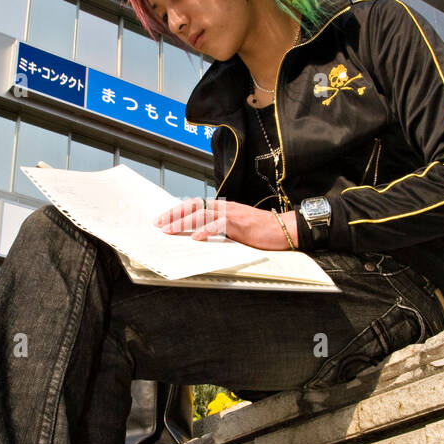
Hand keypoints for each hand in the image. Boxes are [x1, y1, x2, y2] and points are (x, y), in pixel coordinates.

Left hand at [153, 198, 298, 249]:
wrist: (284, 229)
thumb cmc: (261, 231)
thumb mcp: (235, 228)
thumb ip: (219, 228)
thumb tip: (199, 235)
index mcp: (222, 208)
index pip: (195, 205)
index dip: (177, 211)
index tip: (162, 219)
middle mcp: (225, 207)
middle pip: (194, 206)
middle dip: (174, 215)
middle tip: (158, 223)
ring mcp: (233, 214)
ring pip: (203, 214)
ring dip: (184, 222)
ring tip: (169, 230)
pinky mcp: (241, 224)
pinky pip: (221, 225)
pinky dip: (207, 230)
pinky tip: (196, 237)